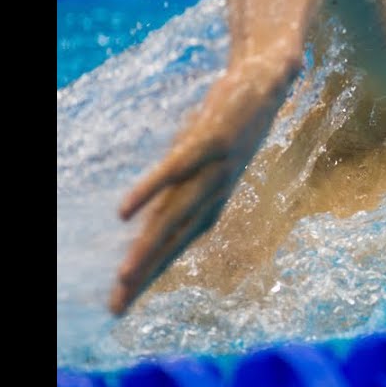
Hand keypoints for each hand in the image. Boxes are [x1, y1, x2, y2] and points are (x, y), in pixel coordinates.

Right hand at [109, 58, 296, 315]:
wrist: (268, 77)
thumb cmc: (235, 117)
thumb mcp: (209, 154)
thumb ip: (185, 178)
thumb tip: (157, 201)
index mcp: (214, 197)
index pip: (179, 243)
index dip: (154, 273)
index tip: (125, 302)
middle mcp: (216, 189)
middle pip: (174, 240)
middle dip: (147, 275)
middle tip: (117, 308)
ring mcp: (215, 166)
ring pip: (175, 214)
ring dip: (148, 247)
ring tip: (123, 277)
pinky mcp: (210, 139)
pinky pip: (175, 169)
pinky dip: (149, 191)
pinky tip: (122, 213)